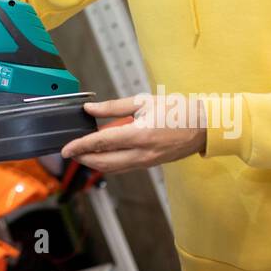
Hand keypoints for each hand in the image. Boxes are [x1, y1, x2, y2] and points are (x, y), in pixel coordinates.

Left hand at [60, 93, 207, 173]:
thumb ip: (113, 107)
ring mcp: (147, 162)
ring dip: (95, 162)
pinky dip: (109, 162)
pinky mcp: (150, 165)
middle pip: (104, 162)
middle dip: (83, 158)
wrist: (204, 126)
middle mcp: (142, 153)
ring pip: (113, 168)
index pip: (102, 142)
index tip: (66, 148)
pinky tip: (103, 154)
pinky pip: (124, 167)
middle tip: (70, 152)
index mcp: (140, 134)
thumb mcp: (143, 101)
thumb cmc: (177, 110)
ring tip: (82, 153)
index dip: (80, 146)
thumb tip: (90, 109)